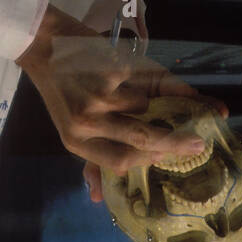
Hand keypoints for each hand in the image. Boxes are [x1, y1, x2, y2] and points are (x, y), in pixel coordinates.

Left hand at [16, 6, 231, 174]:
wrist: (43, 41)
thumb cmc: (61, 87)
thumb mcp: (70, 125)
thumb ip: (89, 159)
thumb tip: (96, 199)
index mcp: (76, 140)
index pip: (121, 162)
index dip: (150, 160)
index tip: (169, 156)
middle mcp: (86, 122)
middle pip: (142, 139)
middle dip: (174, 141)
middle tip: (198, 142)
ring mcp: (99, 94)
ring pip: (142, 105)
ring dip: (143, 99)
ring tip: (127, 87)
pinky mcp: (108, 68)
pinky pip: (139, 78)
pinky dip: (140, 76)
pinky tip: (123, 68)